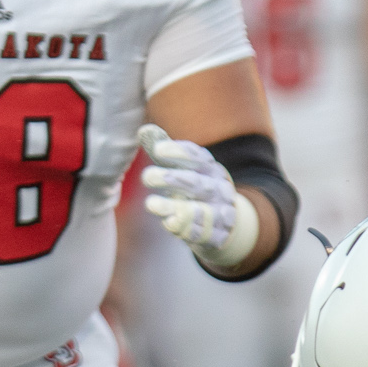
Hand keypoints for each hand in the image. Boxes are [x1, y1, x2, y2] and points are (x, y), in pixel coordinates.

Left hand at [137, 124, 256, 266]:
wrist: (224, 223)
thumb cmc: (194, 189)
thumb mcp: (182, 168)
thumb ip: (163, 150)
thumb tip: (143, 130)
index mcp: (210, 168)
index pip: (197, 156)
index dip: (178, 152)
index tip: (157, 150)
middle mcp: (218, 189)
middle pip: (197, 183)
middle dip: (172, 179)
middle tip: (147, 177)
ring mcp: (221, 213)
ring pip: (201, 210)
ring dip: (176, 207)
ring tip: (151, 204)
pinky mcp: (218, 235)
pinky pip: (204, 233)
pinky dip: (187, 229)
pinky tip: (169, 224)